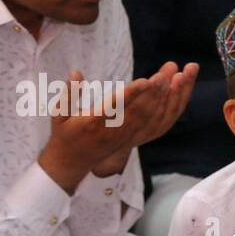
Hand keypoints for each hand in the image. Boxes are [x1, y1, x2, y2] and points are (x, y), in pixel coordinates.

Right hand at [38, 62, 197, 189]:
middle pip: (139, 110)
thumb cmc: (64, 133)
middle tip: (166, 74)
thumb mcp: (59, 114)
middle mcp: (113, 130)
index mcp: (93, 122)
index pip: (116, 106)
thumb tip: (75, 72)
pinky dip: (165, 110)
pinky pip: (152, 125)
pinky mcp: (133, 138)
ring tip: (175, 79)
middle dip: (154, 92)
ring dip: (163, 99)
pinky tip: (174, 95)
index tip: (145, 81)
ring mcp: (125, 136)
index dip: (132, 94)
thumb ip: (69, 94)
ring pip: (149, 117)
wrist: (72, 162)